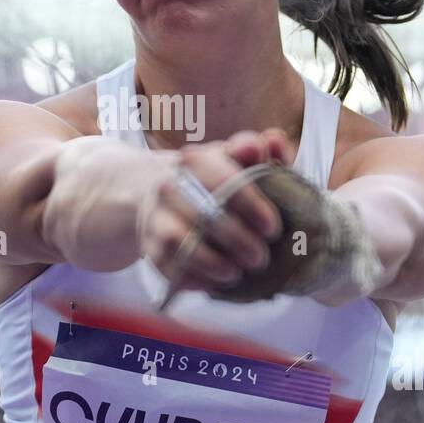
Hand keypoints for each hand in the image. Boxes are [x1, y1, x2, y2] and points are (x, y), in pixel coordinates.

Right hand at [136, 128, 295, 294]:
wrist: (159, 198)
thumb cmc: (210, 181)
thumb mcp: (233, 161)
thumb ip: (259, 152)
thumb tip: (273, 141)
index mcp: (195, 160)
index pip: (226, 181)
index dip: (253, 207)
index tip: (272, 228)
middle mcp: (170, 186)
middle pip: (206, 216)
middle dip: (239, 241)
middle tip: (260, 257)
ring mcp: (156, 218)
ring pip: (183, 244)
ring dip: (215, 263)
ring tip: (237, 273)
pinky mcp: (150, 248)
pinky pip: (171, 268)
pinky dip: (197, 279)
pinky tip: (217, 281)